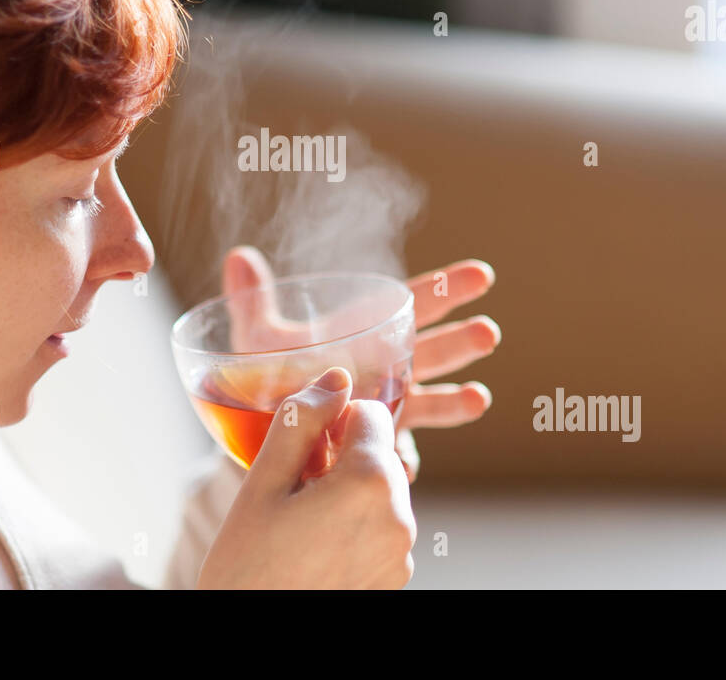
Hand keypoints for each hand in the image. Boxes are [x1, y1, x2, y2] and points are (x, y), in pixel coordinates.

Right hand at [198, 366, 415, 588]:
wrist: (247, 646)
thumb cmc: (246, 566)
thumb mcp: (263, 482)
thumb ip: (301, 420)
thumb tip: (336, 377)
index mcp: (370, 484)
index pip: (371, 412)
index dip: (332, 422)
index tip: (299, 451)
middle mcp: (398, 518)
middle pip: (377, 453)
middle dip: (339, 458)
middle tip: (292, 489)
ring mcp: (400, 554)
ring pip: (378, 490)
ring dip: (345, 492)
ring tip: (297, 523)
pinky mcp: (393, 579)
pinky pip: (379, 528)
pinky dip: (352, 525)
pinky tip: (311, 546)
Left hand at [222, 247, 498, 482]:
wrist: (257, 429)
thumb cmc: (267, 374)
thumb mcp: (258, 336)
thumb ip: (254, 300)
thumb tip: (238, 257)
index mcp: (371, 333)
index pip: (416, 303)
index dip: (447, 287)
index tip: (482, 275)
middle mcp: (388, 370)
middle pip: (432, 352)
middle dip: (460, 342)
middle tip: (487, 334)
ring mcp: (386, 410)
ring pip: (428, 404)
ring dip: (454, 402)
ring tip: (478, 397)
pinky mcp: (373, 447)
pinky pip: (392, 455)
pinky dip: (400, 460)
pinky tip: (406, 466)